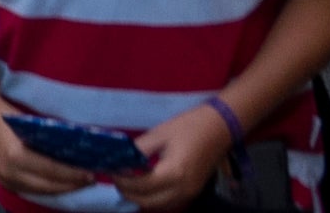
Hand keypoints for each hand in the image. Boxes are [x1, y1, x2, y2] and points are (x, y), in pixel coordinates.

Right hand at [0, 119, 95, 205]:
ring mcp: (5, 179)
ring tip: (80, 183)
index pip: (51, 170)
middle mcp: (9, 171)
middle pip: (48, 185)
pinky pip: (33, 190)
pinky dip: (49, 188)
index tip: (90, 173)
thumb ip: (51, 137)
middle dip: (72, 184)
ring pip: (42, 191)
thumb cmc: (7, 113)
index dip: (73, 174)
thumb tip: (78, 147)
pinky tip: (62, 183)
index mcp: (15, 155)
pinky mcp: (6, 182)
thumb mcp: (31, 122)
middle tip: (91, 179)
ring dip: (63, 188)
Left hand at [114, 104, 234, 208]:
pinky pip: (168, 202)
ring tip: (127, 179)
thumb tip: (119, 160)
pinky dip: (153, 197)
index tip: (110, 171)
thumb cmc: (188, 126)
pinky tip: (144, 183)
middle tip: (116, 176)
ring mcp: (189, 193)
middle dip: (128, 192)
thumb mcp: (158, 134)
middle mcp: (183, 189)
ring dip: (140, 196)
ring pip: (157, 205)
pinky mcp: (192, 192)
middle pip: (147, 202)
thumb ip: (138, 151)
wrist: (219, 128)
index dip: (122, 181)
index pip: (141, 186)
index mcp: (174, 172)